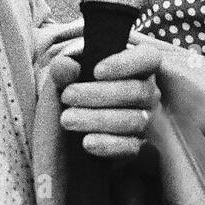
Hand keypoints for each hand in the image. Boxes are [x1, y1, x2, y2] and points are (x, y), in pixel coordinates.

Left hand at [50, 43, 159, 160]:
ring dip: (98, 119)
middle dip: (99, 93)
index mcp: (133, 65)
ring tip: (66, 119)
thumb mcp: (60, 80)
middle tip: (67, 96)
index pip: (148, 58)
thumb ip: (62, 70)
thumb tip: (65, 64)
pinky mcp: (136, 145)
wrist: (56, 137)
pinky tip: (86, 142)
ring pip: (134, 119)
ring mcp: (143, 119)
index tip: (96, 71)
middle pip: (138, 91)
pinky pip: (132, 146)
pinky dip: (108, 144)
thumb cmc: (66, 96)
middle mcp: (144, 91)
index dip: (126, 64)